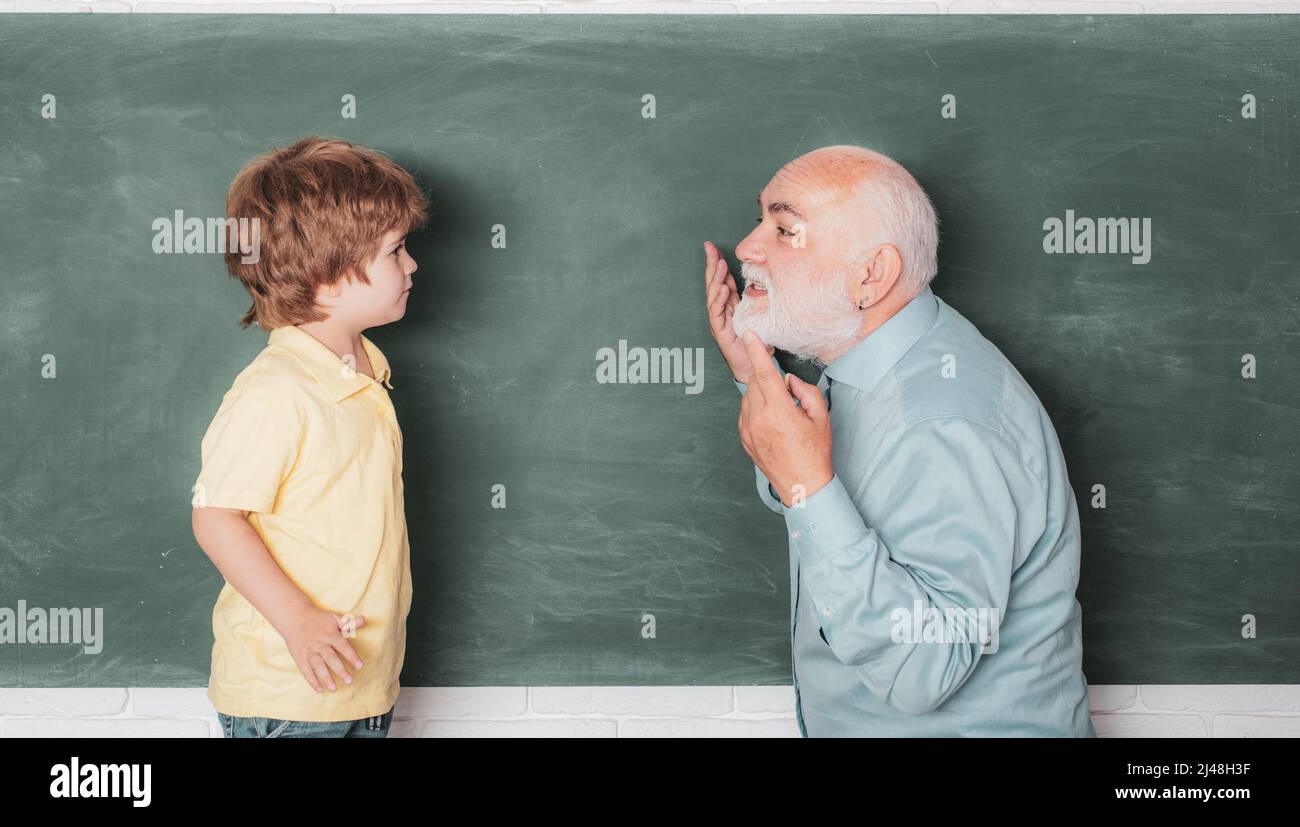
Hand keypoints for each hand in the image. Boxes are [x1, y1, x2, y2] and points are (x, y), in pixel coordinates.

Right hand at [281, 607, 365, 692]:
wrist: (293, 617)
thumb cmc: (317, 619)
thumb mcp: (333, 617)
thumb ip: (348, 622)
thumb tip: (363, 620)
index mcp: (330, 635)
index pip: (343, 646)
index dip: (352, 656)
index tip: (360, 665)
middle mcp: (319, 644)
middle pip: (330, 658)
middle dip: (340, 670)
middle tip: (350, 680)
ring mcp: (309, 652)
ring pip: (317, 666)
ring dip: (325, 678)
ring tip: (334, 688)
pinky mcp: (300, 658)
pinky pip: (306, 671)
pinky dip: (312, 681)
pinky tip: (320, 689)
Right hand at [704, 241, 772, 383]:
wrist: (755, 365)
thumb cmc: (758, 341)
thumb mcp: (760, 313)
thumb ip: (757, 298)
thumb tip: (765, 278)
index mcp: (730, 304)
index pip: (722, 279)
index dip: (718, 263)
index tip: (713, 247)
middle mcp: (722, 310)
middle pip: (714, 283)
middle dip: (711, 265)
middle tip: (710, 249)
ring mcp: (719, 320)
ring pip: (713, 295)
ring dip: (716, 279)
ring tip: (719, 264)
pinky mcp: (720, 331)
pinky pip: (717, 313)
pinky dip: (719, 300)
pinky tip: (722, 288)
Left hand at [737, 330, 833, 506]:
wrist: (802, 485)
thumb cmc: (815, 452)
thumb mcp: (821, 416)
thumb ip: (806, 391)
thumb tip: (789, 380)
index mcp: (779, 411)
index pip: (764, 373)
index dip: (756, 351)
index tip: (749, 335)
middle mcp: (759, 419)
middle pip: (755, 383)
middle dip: (767, 378)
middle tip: (785, 391)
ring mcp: (748, 429)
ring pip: (748, 397)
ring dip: (762, 394)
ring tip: (782, 412)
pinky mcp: (744, 438)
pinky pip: (746, 412)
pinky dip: (756, 408)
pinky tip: (773, 421)